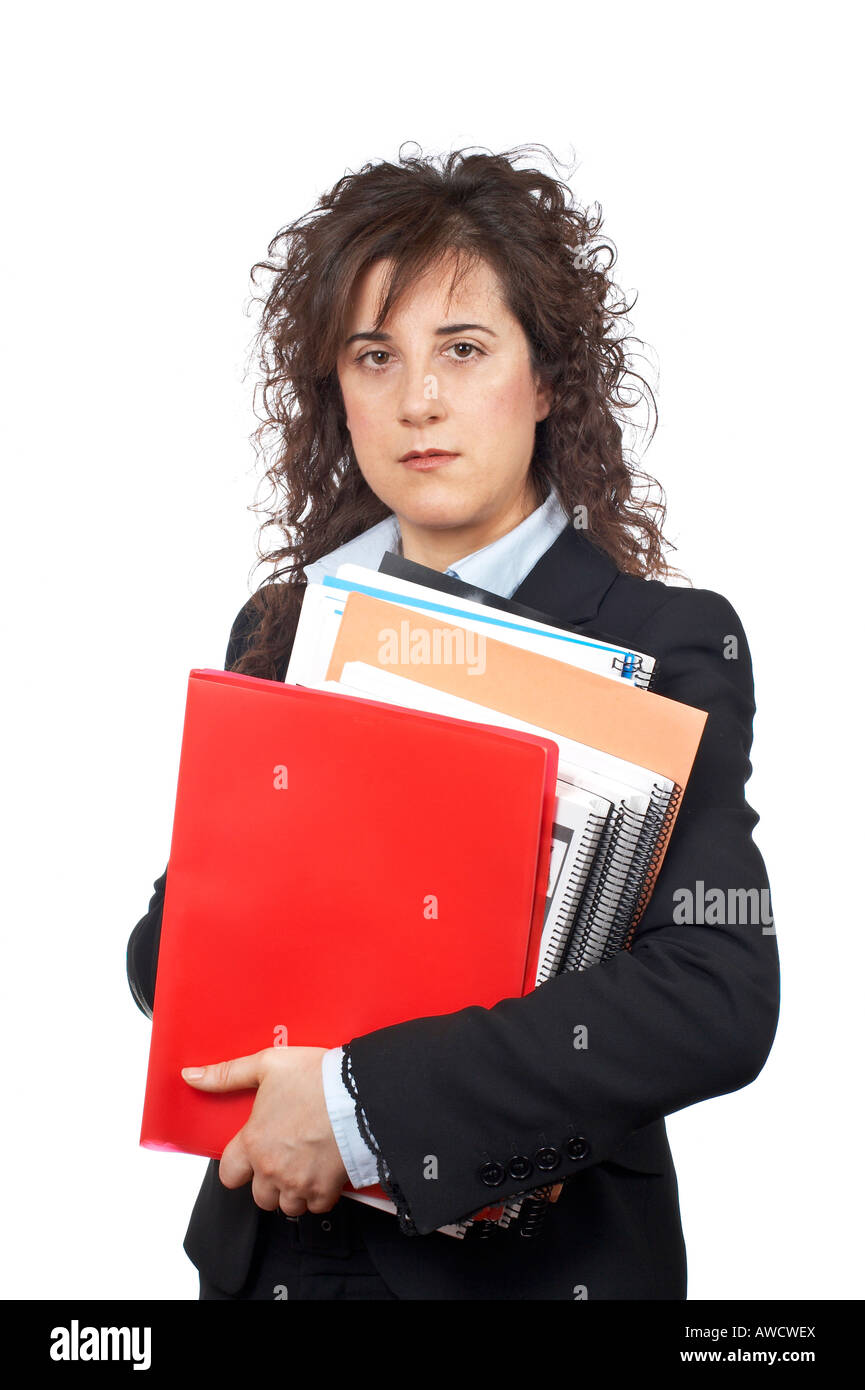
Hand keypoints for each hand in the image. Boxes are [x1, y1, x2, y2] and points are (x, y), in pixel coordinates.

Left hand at [181, 1046, 348, 1216]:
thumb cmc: (316, 1078)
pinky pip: (316, 1207)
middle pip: (259, 1196)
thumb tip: (191, 1076)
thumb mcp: (267, 1065)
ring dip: (292, 1191)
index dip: (237, 1167)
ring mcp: (299, 1183)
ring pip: (286, 1206)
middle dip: (267, 1181)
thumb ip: (227, 1074)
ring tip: (303, 1167)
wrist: (360, 1095)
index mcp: (254, 1142)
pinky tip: (324, 1173)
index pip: (228, 1174)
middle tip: (283, 1158)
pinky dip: (319, 1195)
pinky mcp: (326, 1190)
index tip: (250, 1156)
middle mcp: (272, 1169)